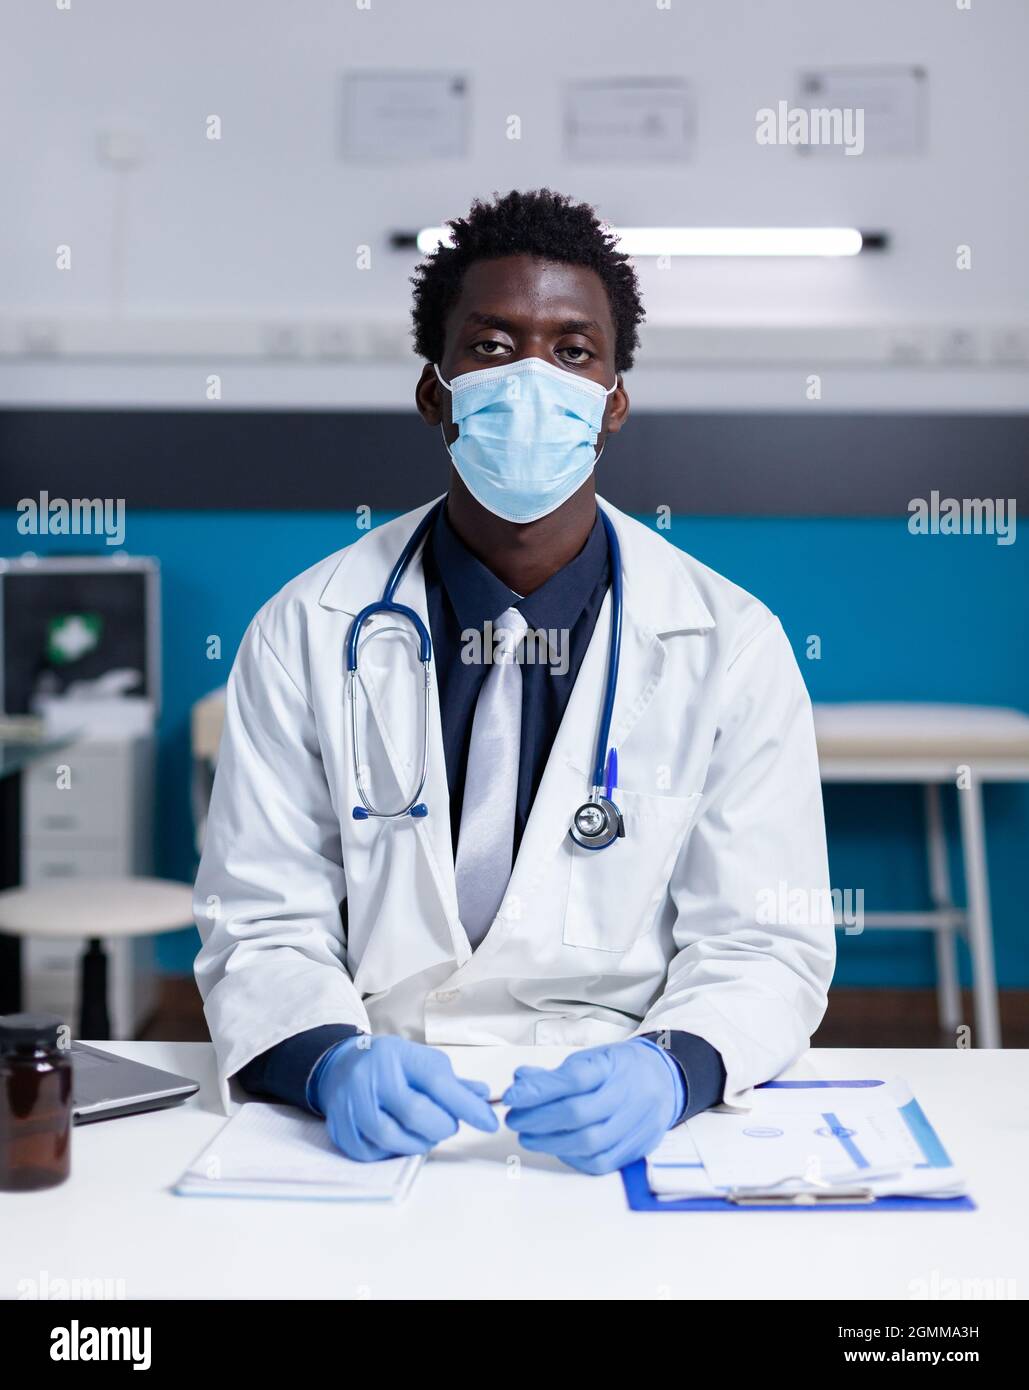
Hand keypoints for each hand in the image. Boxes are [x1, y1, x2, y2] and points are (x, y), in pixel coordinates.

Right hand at [314, 1035, 498, 1161]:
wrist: (340, 1065)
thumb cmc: (388, 1064)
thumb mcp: (421, 1061)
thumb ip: (452, 1082)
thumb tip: (483, 1096)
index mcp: (397, 1055)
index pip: (438, 1082)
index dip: (467, 1106)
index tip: (489, 1121)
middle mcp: (371, 1075)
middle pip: (415, 1114)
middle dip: (442, 1127)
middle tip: (448, 1125)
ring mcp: (351, 1102)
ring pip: (392, 1137)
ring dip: (418, 1144)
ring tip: (426, 1135)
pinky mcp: (339, 1126)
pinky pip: (371, 1153)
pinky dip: (392, 1153)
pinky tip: (400, 1140)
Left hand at [502, 1039, 684, 1174]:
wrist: (665, 1079)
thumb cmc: (622, 1068)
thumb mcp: (590, 1059)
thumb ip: (555, 1074)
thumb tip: (521, 1084)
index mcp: (613, 1067)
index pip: (574, 1079)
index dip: (539, 1090)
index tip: (512, 1096)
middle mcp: (627, 1096)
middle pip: (578, 1113)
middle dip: (538, 1119)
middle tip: (514, 1119)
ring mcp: (635, 1125)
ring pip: (588, 1143)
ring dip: (550, 1143)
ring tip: (528, 1135)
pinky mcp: (636, 1149)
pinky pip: (600, 1163)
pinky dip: (572, 1158)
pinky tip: (556, 1148)